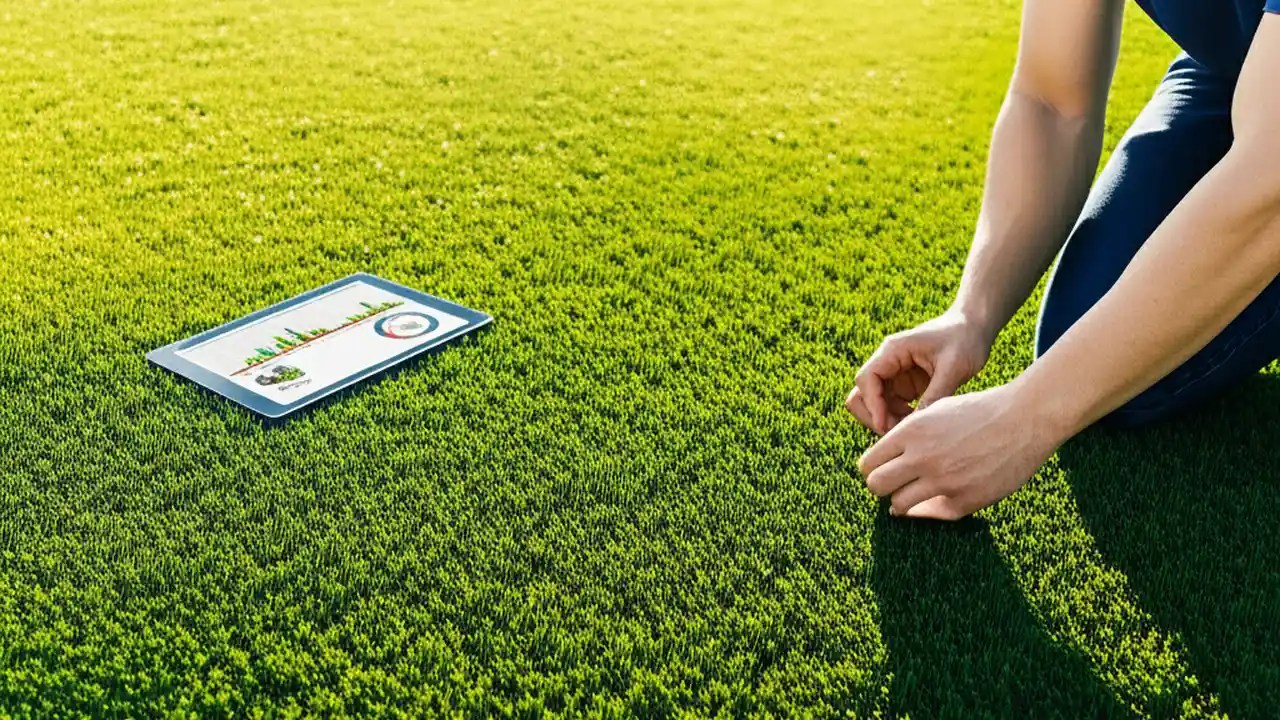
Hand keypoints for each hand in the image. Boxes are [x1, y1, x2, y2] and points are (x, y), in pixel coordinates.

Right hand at [845, 311, 991, 434]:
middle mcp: (887, 362)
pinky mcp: (904, 386)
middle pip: (860, 394)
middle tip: (898, 434)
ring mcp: (894, 375)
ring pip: (873, 404)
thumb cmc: (964, 340)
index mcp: (893, 350)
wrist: (973, 327)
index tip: (887, 427)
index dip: (873, 405)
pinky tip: (919, 425)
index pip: (866, 379)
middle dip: (874, 416)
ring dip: (886, 420)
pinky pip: (890, 408)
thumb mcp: (953, 368)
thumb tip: (918, 425)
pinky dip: (898, 420)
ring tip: (913, 431)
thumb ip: (935, 395)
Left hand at [856, 383, 1063, 519]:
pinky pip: (934, 514)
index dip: (872, 468)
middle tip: (894, 483)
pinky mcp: (966, 500)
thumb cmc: (980, 412)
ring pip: (898, 506)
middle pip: (875, 486)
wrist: (1025, 419)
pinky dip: (933, 507)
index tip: (883, 469)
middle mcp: (923, 457)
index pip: (868, 463)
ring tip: (916, 491)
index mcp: (911, 431)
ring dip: (903, 501)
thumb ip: (907, 436)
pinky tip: (941, 496)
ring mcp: (944, 481)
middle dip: (881, 486)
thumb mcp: (936, 412)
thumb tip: (880, 465)